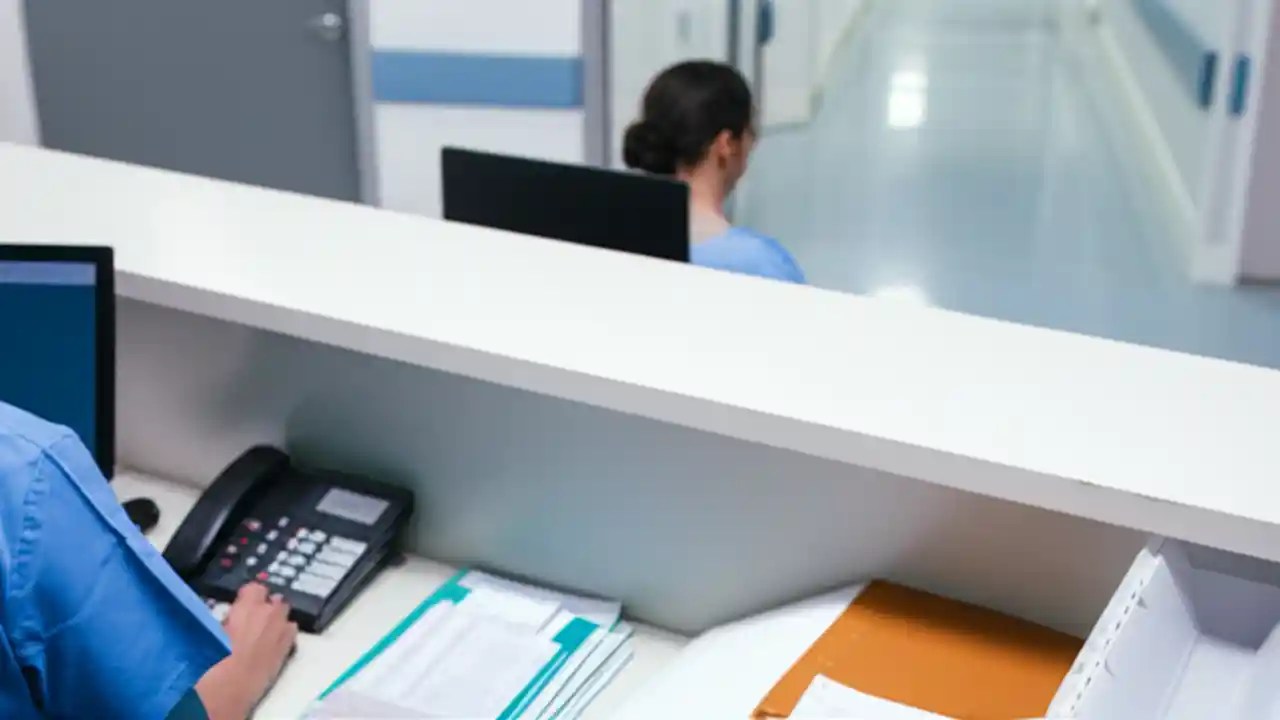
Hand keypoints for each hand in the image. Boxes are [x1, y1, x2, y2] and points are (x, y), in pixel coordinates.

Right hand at [196, 583, 297, 719]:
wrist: (231, 685)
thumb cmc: (214, 657)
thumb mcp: (213, 630)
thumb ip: (226, 618)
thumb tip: (228, 619)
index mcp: (248, 605)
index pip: (255, 587)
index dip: (249, 596)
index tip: (243, 603)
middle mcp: (269, 611)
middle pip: (275, 599)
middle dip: (267, 606)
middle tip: (253, 620)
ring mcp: (282, 627)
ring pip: (285, 613)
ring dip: (277, 618)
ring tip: (264, 631)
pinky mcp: (289, 644)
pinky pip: (291, 629)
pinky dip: (284, 632)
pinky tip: (274, 643)